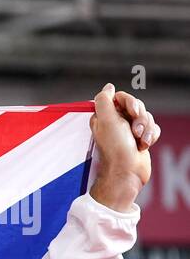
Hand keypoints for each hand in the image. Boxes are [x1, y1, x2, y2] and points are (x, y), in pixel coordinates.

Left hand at [89, 83, 158, 212]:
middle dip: (140, 117)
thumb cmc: (116, 147)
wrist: (127, 172)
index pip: (120, 97)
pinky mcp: (141, 139)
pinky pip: (153, 128)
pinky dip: (151, 136)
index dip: (130, 102)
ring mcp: (129, 131)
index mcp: (104, 116)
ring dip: (147, 128)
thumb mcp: (106, 120)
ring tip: (140, 141)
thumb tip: (108, 87)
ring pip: (147, 117)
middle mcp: (116, 122)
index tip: (132, 112)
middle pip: (136, 105)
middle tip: (135, 131)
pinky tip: (145, 145)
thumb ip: (104, 100)